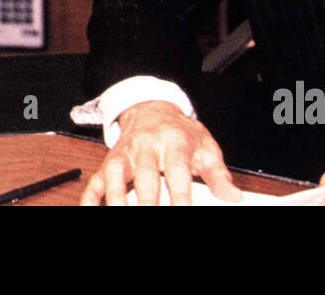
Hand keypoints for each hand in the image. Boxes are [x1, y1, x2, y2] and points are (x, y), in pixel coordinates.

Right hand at [80, 100, 240, 204]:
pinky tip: (91, 210)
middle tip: (151, 215)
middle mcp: (147, 147)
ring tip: (121, 214)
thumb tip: (233, 197)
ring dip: (116, 200)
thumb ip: (218, 175)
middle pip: (145, 176)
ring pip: (116, 176)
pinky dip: (90, 199)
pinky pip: (96, 180)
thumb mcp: (205, 148)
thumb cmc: (181, 133)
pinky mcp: (109, 162)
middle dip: (147, 204)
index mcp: (174, 143)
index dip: (180, 198)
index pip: (177, 173)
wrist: (152, 109)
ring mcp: (125, 154)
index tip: (184, 212)